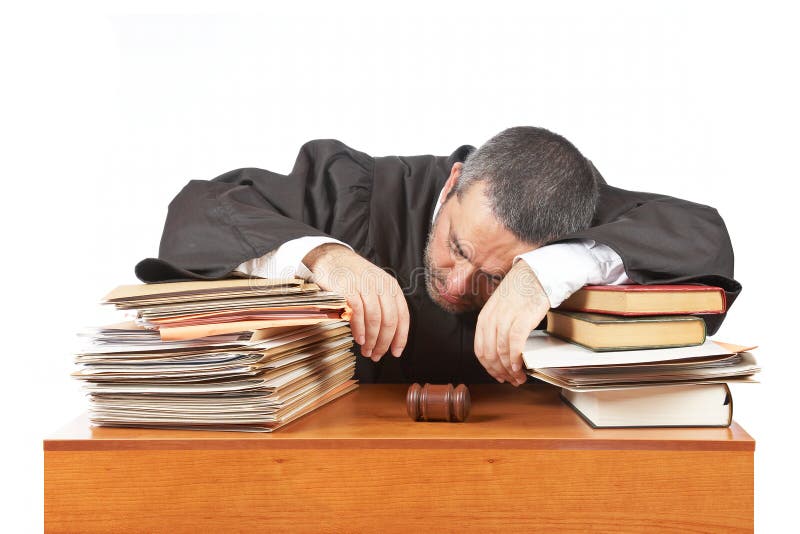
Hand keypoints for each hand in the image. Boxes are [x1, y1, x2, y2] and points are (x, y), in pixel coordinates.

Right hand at [304, 243, 409, 361]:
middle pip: (389, 321)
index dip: (401, 337)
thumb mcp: (375, 287)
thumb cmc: (354, 277)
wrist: (332, 259)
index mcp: (391, 286)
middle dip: (384, 343)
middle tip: (377, 355)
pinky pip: (358, 313)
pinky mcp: (348, 288)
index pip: (402, 316)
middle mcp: (381, 285)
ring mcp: (365, 286)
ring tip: (367, 350)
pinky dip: (359, 329)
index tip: (396, 352)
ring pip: (375, 319)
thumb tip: (388, 337)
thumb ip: (383, 306)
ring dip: (371, 340)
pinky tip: (359, 339)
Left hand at [474, 260, 549, 385]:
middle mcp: (492, 318)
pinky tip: (519, 367)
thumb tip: (500, 351)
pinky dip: (516, 358)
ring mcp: (506, 317)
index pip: (480, 350)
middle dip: (500, 372)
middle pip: (490, 354)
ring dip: (510, 370)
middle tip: (511, 381)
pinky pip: (515, 343)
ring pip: (502, 352)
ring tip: (519, 377)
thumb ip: (496, 326)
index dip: (489, 368)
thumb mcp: (501, 308)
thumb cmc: (521, 291)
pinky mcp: (523, 317)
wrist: (538, 272)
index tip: (499, 376)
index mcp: (484, 317)